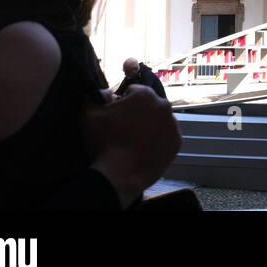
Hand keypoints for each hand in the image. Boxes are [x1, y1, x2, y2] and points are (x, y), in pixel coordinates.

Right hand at [83, 85, 180, 207]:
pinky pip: (165, 137)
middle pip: (148, 105)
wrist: (120, 175)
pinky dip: (156, 140)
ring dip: (148, 126)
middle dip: (137, 113)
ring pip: (158, 121)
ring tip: (133, 142)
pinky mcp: (177, 143)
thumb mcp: (90, 113)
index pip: (132, 91)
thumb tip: (107, 93)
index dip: (121, 102)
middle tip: (123, 130)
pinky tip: (143, 149)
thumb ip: (97, 95)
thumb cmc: (104, 142)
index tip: (115, 115)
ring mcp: (173, 125)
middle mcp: (164, 106)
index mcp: (145, 94)